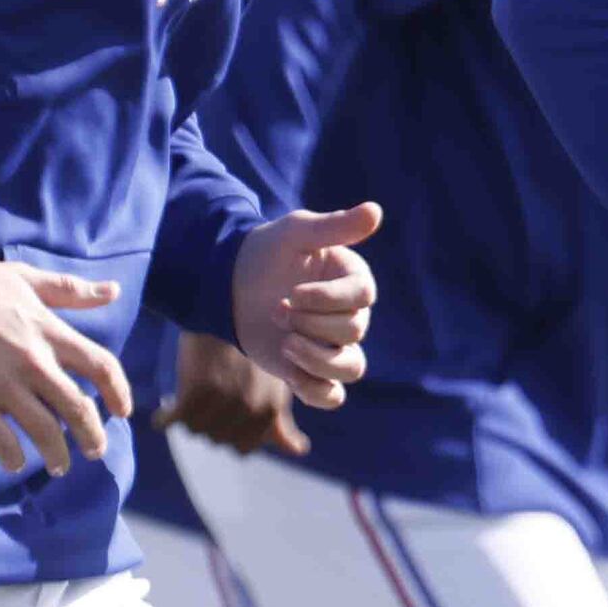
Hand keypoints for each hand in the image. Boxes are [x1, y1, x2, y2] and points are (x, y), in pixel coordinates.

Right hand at [0, 258, 132, 478]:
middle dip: (93, 436)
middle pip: (78, 409)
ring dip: (58, 455)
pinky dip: (12, 458)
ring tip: (60, 466)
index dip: (119, 392)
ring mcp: (3, 386)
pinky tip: (16, 464)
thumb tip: (113, 291)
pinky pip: (1, 441)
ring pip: (45, 431)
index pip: (101, 366)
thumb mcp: (26, 279)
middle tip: (96, 450)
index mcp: (50, 333)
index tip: (124, 411)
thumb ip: (70, 290)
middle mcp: (34, 363)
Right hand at [165, 330, 306, 459]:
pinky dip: (166, 418)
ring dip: (190, 419)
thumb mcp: (273, 385)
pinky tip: (164, 413)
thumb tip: (300, 452)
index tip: (224, 416)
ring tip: (193, 397)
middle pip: (218, 440)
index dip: (232, 435)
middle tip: (207, 401)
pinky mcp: (196, 390)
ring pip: (196, 430)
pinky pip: (174, 420)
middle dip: (211, 426)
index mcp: (270, 409)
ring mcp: (224, 400)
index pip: (244, 448)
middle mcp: (250, 408)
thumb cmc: (249, 351)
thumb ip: (282, 423)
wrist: (223, 308)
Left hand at [234, 202, 381, 410]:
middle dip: (310, 323)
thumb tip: (376, 211)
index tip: (293, 292)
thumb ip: (334, 226)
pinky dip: (314, 389)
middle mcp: (351, 316)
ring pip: (350, 368)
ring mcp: (334, 346)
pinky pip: (331, 395)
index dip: (327, 300)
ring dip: (315, 358)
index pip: (362, 298)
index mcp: (354, 281)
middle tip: (276, 309)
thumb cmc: (268, 252)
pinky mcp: (313, 372)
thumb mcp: (296, 232)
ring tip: (284, 343)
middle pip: (353, 331)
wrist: (231, 284)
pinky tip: (289, 370)